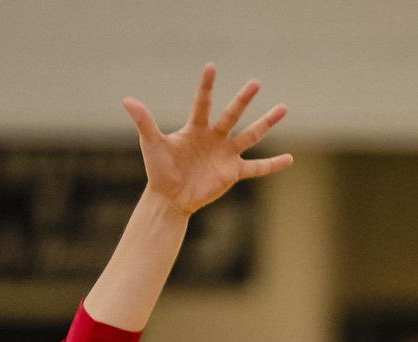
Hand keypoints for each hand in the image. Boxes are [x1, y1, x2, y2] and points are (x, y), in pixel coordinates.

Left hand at [128, 65, 291, 215]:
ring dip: (266, 123)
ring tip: (283, 108)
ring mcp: (226, 154)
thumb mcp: (152, 144)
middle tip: (256, 83)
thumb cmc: (160, 170)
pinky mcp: (233, 173)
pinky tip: (290, 159)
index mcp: (196, 128)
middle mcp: (214, 137)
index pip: (202, 103)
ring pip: (250, 135)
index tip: (211, 67)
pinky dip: (273, 165)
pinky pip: (257, 167)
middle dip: (243, 100)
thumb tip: (127, 100)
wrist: (170, 198)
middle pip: (232, 115)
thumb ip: (144, 121)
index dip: (206, 86)